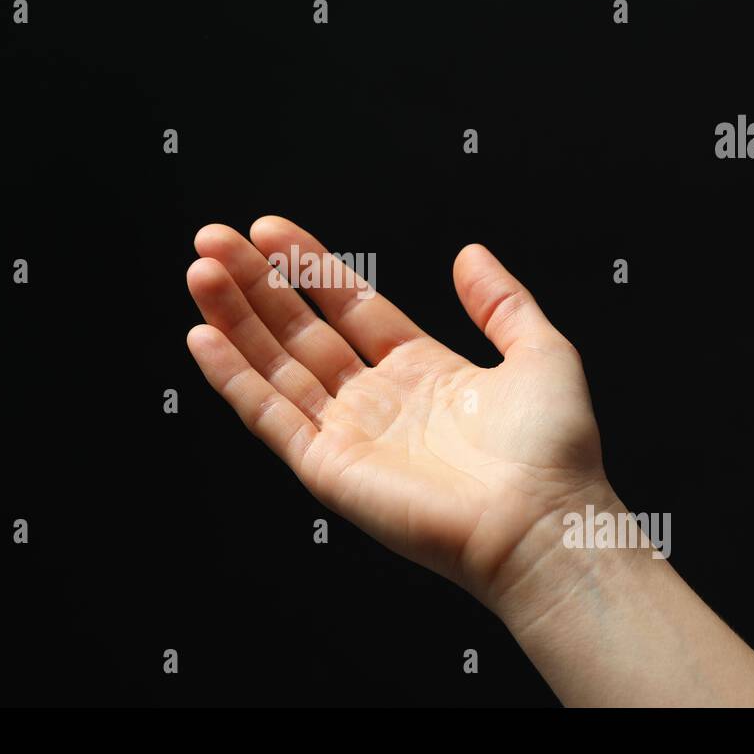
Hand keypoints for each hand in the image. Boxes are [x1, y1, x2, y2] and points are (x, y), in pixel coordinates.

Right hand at [185, 216, 611, 608]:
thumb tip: (469, 254)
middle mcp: (376, 401)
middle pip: (299, 330)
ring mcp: (347, 434)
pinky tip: (203, 338)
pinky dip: (233, 378)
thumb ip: (502, 301)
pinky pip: (269, 416)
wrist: (544, 523)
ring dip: (234, 318)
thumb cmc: (552, 451)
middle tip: (213, 238)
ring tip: (201, 270)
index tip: (268, 229)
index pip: (348, 305)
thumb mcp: (540, 352)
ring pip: (275, 365)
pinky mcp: (328, 468)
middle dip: (255, 283)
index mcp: (421, 371)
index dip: (307, 266)